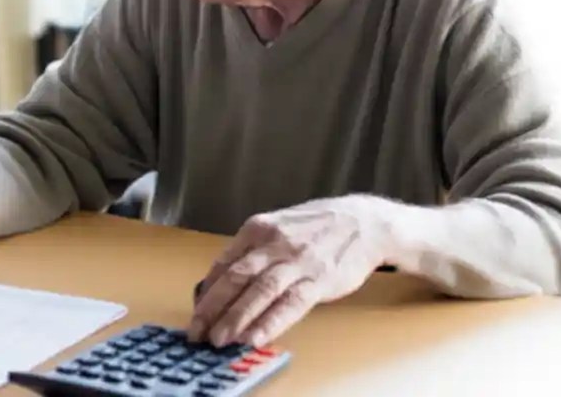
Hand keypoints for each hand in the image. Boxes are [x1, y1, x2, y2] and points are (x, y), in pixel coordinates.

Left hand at [189, 195, 398, 346]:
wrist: (363, 222)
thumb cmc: (315, 227)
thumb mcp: (277, 227)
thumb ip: (251, 251)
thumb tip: (221, 281)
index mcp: (258, 228)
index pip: (224, 262)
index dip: (207, 290)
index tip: (197, 311)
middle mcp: (274, 243)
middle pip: (236, 278)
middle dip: (212, 308)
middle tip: (198, 331)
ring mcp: (297, 261)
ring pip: (260, 291)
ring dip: (237, 318)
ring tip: (220, 338)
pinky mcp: (320, 279)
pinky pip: (290, 304)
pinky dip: (271, 322)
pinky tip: (255, 337)